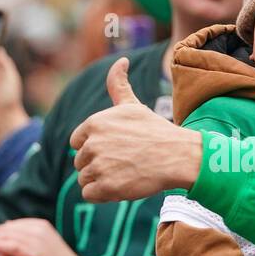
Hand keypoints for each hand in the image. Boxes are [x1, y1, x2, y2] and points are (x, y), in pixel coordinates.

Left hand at [70, 58, 202, 202]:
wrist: (177, 156)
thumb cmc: (156, 131)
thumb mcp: (133, 105)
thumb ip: (118, 84)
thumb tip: (121, 61)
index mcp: (94, 123)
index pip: (76, 142)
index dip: (94, 147)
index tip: (114, 149)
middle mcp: (92, 143)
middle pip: (80, 162)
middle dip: (98, 165)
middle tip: (123, 163)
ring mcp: (98, 166)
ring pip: (84, 179)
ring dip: (100, 181)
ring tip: (124, 174)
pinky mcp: (105, 187)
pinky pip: (89, 194)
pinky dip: (102, 194)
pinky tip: (121, 185)